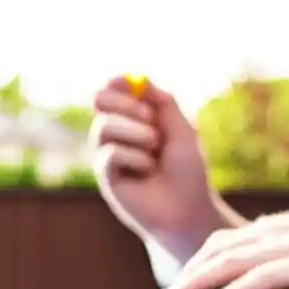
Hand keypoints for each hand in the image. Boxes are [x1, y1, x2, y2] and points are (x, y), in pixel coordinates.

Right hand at [89, 75, 223, 257]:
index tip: (127, 80)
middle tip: (149, 116)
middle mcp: (118, 133)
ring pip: (105, 126)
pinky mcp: (105, 176)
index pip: (115, 90)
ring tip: (156, 149)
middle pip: (100, 101)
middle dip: (124, 103)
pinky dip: (135, 158)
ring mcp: (108, 153)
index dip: (118, 82)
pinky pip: (110, 153)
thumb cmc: (187, 172)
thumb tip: (140, 78)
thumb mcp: (181, 130)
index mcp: (135, 118)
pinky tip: (148, 172)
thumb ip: (163, 102)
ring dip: (136, 133)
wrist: (188, 209)